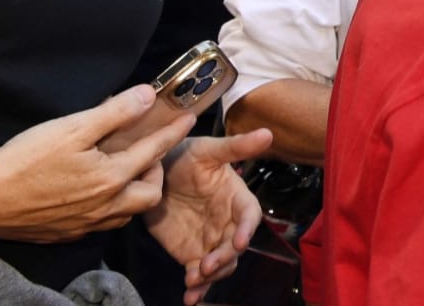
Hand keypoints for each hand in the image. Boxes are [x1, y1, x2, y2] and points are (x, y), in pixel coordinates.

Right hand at [0, 87, 189, 241]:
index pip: (154, 152)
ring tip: (122, 172)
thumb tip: (148, 96)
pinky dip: (107, 209)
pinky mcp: (64, 234)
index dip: (173, 132)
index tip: (188, 119)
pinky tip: (93, 193)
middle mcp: (104, 207)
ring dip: (132, 194)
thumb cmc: (25, 160)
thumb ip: (114, 113)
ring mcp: (84, 225)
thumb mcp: (72, 128)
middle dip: (155, 175)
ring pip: (125, 214)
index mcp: (110, 179)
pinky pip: (99, 225)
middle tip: (146, 155)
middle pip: (149, 196)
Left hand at [145, 129, 272, 304]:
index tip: (239, 242)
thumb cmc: (185, 157)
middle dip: (224, 259)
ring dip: (211, 277)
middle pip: (235, 247)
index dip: (247, 230)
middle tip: (205, 266)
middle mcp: (228, 223)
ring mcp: (210, 240)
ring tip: (193, 281)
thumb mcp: (208, 150)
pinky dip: (197, 289)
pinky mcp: (191, 253)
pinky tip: (189, 297)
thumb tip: (268, 133)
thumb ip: (236, 146)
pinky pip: (198, 276)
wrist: (155, 175)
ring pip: (221, 265)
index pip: (250, 216)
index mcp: (236, 198)